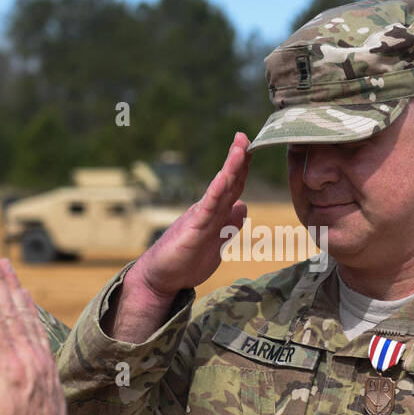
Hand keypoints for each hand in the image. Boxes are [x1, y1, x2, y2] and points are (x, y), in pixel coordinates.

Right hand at [0, 251, 67, 414]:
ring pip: (26, 317)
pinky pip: (38, 330)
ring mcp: (40, 362)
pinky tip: (25, 299)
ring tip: (6, 267)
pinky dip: (29, 310)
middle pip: (10, 311)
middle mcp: (27, 359)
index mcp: (6, 368)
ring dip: (15, 289)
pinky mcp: (48, 369)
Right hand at [111, 132, 249, 340]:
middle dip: (238, 159)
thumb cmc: (186, 262)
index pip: (233, 187)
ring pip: (219, 189)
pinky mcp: (193, 230)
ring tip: (239, 147)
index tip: (252, 147)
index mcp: (216, 214)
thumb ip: (229, 225)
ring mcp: (201, 219)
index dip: (243, 168)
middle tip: (244, 135)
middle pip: (228, 181)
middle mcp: (208, 211)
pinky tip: (223, 178)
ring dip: (231, 168)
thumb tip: (243, 205)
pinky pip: (207, 208)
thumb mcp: (217, 244)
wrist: (162, 279)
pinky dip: (216, 192)